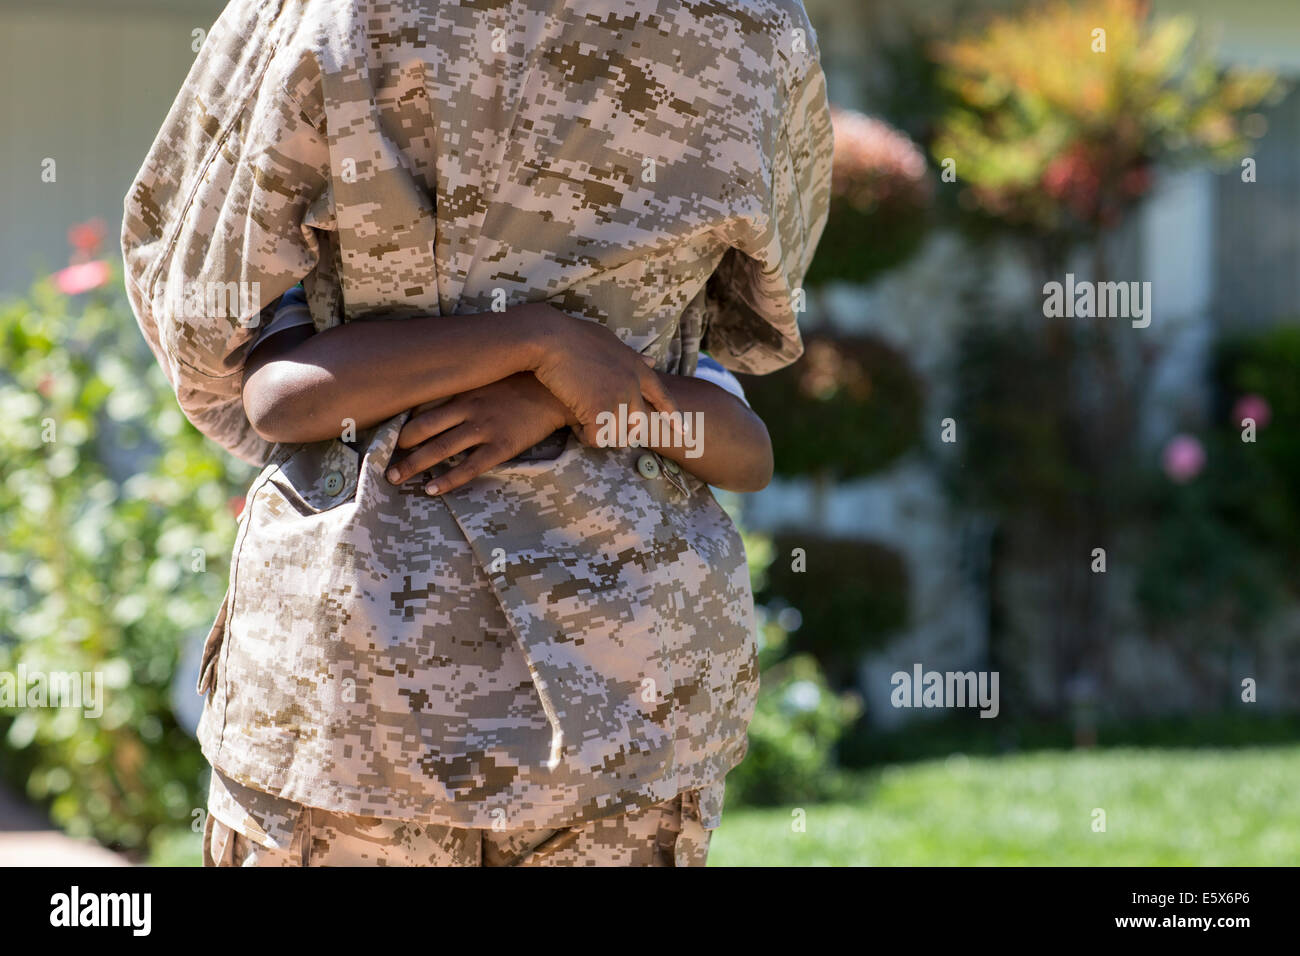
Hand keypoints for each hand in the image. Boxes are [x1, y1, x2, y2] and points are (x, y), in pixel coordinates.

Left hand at [385, 374, 568, 493]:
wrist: (560, 391)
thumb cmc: (523, 383)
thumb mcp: (490, 375)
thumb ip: (465, 384)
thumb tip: (436, 392)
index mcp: (463, 390)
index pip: (421, 407)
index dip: (399, 424)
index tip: (383, 437)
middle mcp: (468, 408)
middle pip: (423, 430)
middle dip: (400, 449)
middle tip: (383, 464)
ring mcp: (485, 427)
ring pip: (440, 449)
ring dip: (414, 466)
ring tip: (396, 478)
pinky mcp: (502, 446)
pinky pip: (469, 467)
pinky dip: (447, 480)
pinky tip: (432, 489)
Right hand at [528, 312, 678, 446]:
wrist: (550, 337)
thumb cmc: (572, 335)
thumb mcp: (609, 340)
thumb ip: (631, 356)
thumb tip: (652, 362)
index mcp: (637, 367)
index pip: (662, 395)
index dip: (672, 414)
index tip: (683, 430)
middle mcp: (632, 385)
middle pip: (639, 425)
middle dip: (623, 432)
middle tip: (601, 428)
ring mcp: (617, 398)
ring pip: (619, 436)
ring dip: (601, 434)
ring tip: (583, 423)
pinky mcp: (598, 410)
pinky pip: (597, 438)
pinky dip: (585, 436)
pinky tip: (574, 425)